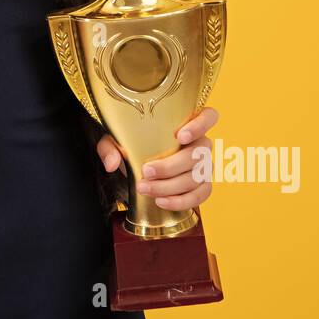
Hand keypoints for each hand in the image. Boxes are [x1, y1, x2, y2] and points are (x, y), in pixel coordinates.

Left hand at [94, 106, 218, 210]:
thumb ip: (110, 147)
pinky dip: (181, 201)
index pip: (208, 116)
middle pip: (198, 154)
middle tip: (147, 171)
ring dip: (170, 186)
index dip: (200, 125)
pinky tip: (161, 201)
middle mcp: (200, 143)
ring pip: (197, 177)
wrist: (137, 170)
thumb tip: (112, 164)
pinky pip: (200, 195)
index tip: (180, 136)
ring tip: (145, 189)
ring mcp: (204, 166)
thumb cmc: (133, 147)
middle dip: (171, 166)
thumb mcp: (116, 142)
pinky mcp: (202, 186)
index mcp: (187, 123)